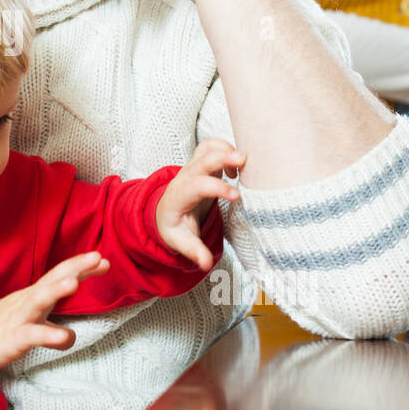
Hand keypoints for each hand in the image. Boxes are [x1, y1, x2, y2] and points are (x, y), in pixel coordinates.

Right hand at [0, 252, 109, 372]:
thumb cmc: (6, 327)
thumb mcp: (33, 318)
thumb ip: (54, 316)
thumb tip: (75, 319)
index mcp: (35, 294)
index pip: (59, 274)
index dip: (80, 266)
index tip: (103, 260)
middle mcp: (28, 300)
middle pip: (52, 278)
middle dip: (75, 267)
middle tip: (97, 256)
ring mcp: (20, 317)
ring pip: (38, 300)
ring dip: (56, 290)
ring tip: (74, 283)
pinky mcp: (13, 338)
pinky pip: (33, 335)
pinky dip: (49, 334)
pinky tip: (65, 337)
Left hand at [154, 138, 244, 268]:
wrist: (164, 212)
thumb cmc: (174, 226)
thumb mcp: (180, 241)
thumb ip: (193, 251)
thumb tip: (205, 263)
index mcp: (178, 197)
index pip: (195, 185)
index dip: (216, 187)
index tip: (236, 196)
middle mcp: (184, 178)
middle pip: (201, 160)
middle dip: (222, 156)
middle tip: (244, 160)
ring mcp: (192, 167)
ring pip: (206, 147)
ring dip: (225, 148)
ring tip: (243, 163)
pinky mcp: (201, 163)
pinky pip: (211, 146)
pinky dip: (226, 148)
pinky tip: (237, 166)